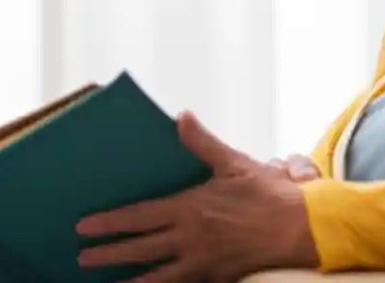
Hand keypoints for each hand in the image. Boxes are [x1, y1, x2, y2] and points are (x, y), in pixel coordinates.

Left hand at [76, 112, 319, 282]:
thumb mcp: (234, 163)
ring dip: (130, 280)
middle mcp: (191, 238)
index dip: (110, 222)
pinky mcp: (217, 276)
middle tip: (82, 258)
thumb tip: (181, 117)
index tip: (84, 226)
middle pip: (141, 250)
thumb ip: (202, 143)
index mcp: (191, 208)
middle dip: (109, 254)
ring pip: (158, 276)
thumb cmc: (269, 194)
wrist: (302, 228)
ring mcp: (203, 262)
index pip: (140, 216)